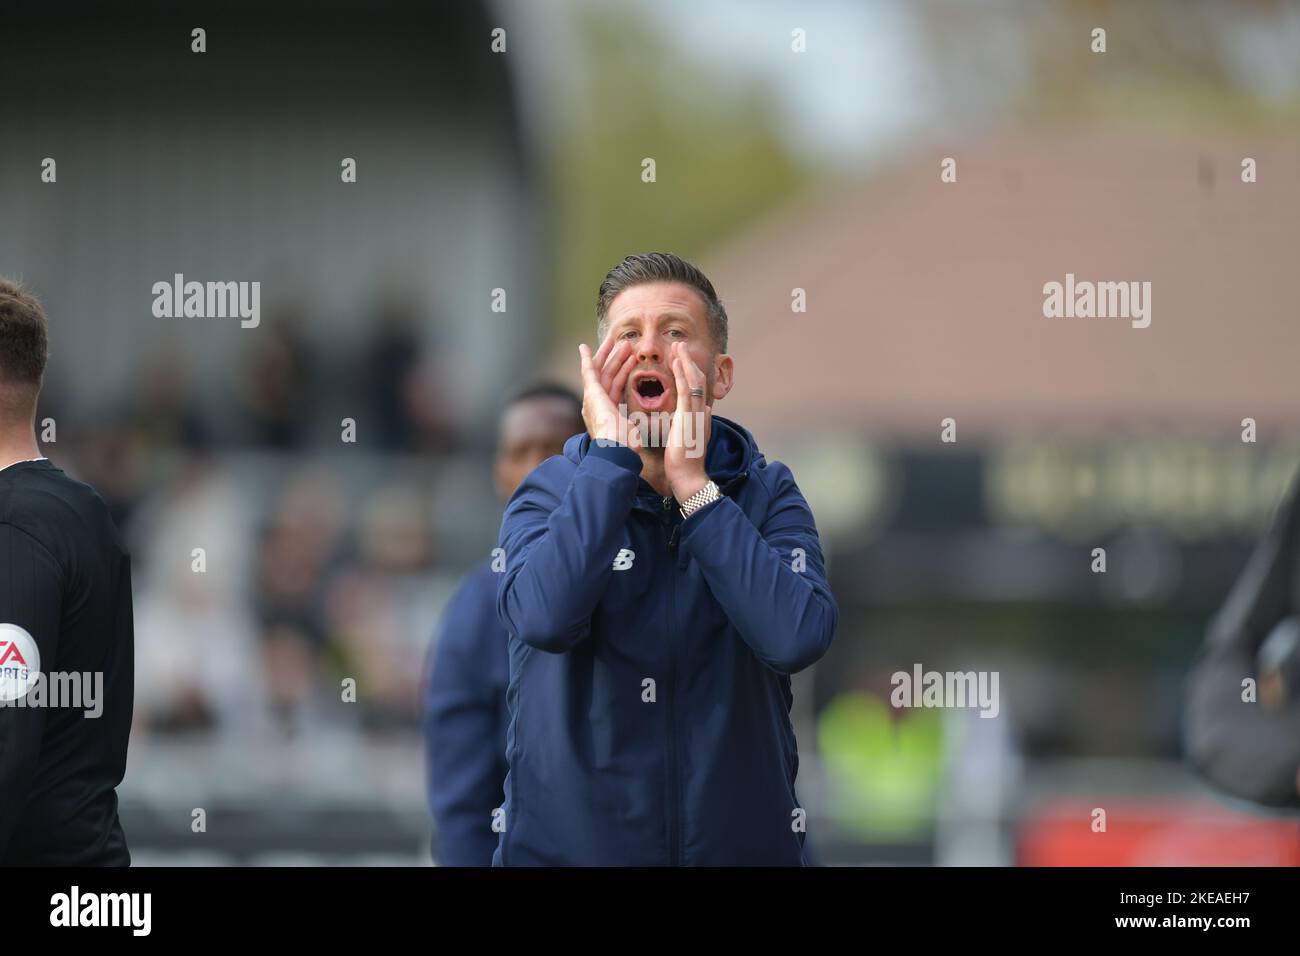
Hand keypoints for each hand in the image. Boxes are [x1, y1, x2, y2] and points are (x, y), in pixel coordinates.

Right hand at [578, 337, 640, 449]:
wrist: (615, 447)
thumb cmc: (626, 445)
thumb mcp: (634, 430)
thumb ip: (635, 424)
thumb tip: (647, 427)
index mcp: (607, 411)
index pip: (615, 385)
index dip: (621, 371)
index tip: (627, 359)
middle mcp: (596, 404)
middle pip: (607, 375)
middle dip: (615, 358)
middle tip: (624, 343)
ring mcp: (591, 399)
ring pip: (601, 371)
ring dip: (611, 355)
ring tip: (622, 341)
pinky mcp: (590, 393)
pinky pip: (587, 372)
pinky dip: (585, 359)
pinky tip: (583, 347)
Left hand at [666, 342, 711, 501]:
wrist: (688, 478)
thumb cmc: (684, 464)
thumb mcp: (688, 439)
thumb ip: (693, 424)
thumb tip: (702, 412)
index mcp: (701, 417)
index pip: (696, 389)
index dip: (689, 372)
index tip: (680, 360)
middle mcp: (702, 411)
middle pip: (697, 379)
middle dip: (688, 361)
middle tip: (679, 345)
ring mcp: (697, 413)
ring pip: (693, 380)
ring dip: (685, 361)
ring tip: (678, 346)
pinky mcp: (689, 416)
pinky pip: (687, 389)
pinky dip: (682, 373)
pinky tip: (676, 361)